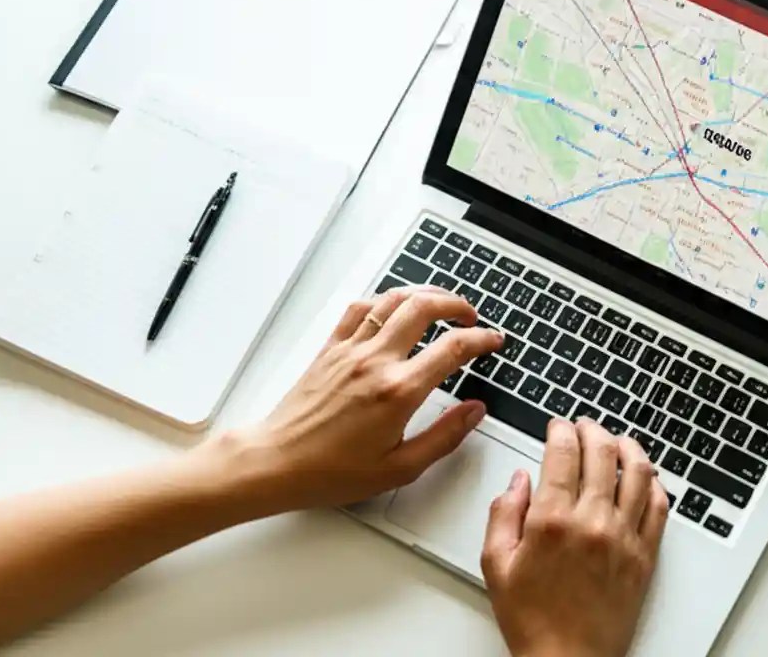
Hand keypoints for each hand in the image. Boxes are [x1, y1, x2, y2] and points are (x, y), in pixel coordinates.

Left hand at [218, 286, 502, 513]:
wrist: (275, 463)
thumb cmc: (330, 472)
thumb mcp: (400, 468)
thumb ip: (444, 437)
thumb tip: (474, 412)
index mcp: (398, 392)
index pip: (452, 348)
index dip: (480, 339)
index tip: (492, 341)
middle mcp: (375, 362)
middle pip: (424, 308)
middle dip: (456, 304)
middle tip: (471, 316)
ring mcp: (350, 351)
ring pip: (393, 299)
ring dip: (424, 294)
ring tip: (441, 304)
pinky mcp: (330, 349)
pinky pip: (360, 309)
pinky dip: (383, 300)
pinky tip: (393, 307)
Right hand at [482, 418, 669, 656]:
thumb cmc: (532, 620)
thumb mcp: (495, 565)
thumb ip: (503, 514)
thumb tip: (519, 481)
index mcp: (551, 521)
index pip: (563, 453)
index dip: (561, 430)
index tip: (558, 426)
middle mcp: (592, 523)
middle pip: (602, 452)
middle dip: (592, 429)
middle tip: (585, 426)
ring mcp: (623, 537)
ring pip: (638, 472)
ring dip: (628, 447)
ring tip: (618, 441)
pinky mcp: (645, 555)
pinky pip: (660, 507)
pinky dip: (654, 483)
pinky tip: (645, 477)